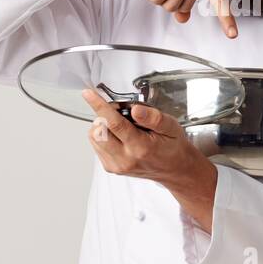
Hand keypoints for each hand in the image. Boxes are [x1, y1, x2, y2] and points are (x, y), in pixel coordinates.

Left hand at [82, 88, 216, 230]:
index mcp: (141, 147)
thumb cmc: (172, 146)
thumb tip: (136, 109)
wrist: (174, 169)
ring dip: (102, 126)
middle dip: (103, 116)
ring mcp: (117, 165)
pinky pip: (97, 146)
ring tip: (121, 126)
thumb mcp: (171, 127)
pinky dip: (103, 136)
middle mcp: (126, 159)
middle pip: (99, 131)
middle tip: (120, 113)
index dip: (99, 106)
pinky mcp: (111, 168)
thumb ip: (153, 117)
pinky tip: (119, 136)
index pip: (114, 124)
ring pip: (95, 138)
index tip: (88, 94)